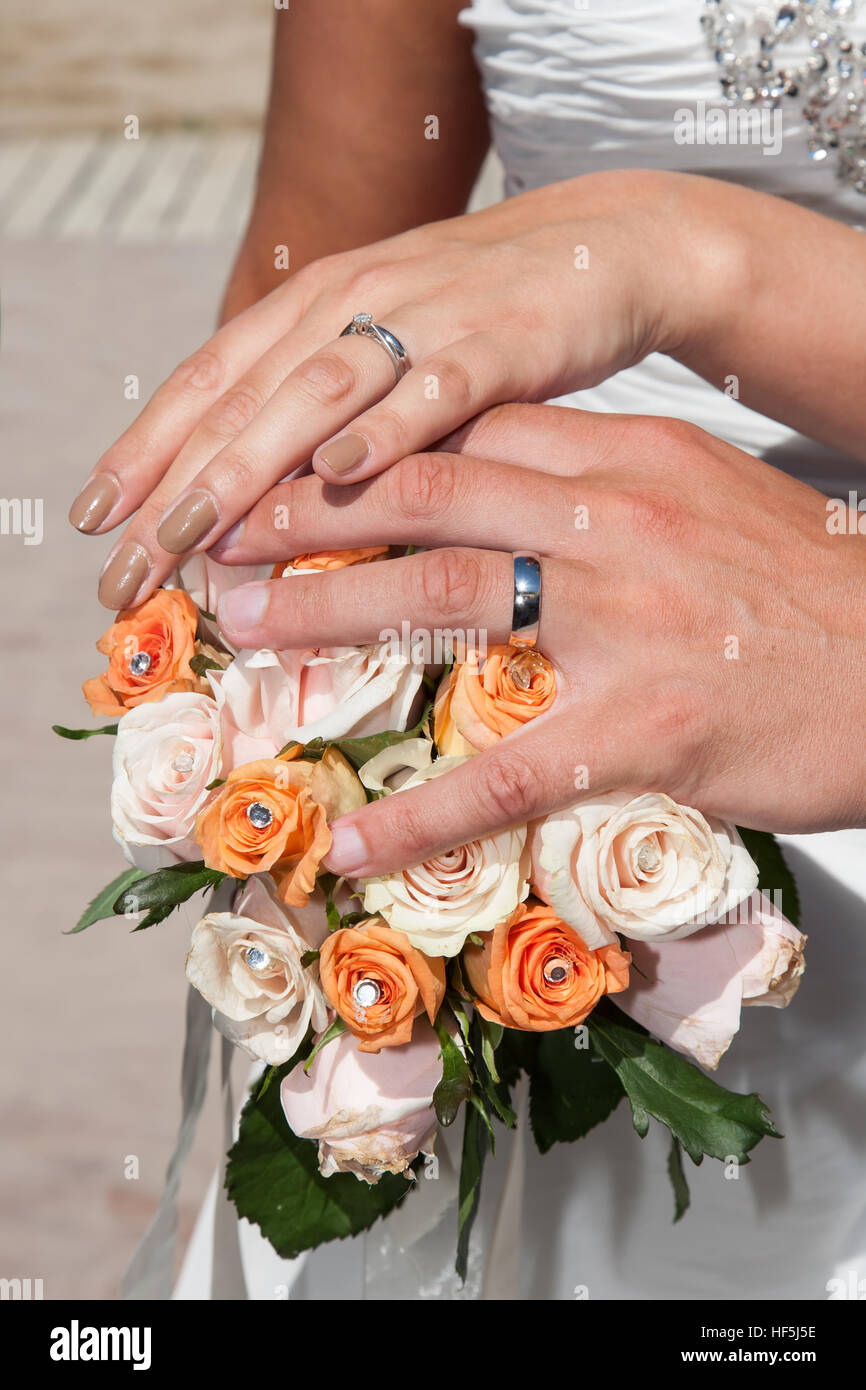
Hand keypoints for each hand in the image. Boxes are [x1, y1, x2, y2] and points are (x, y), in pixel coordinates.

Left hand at [70, 169, 717, 608]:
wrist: (601, 249)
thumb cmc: (481, 314)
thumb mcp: (381, 339)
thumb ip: (316, 395)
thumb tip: (247, 487)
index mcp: (314, 304)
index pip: (208, 380)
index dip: (145, 449)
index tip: (96, 520)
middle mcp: (350, 303)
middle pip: (243, 400)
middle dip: (175, 486)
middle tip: (130, 565)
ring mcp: (421, 319)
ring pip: (315, 394)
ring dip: (251, 467)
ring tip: (198, 534)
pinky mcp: (497, 343)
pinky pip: (433, 390)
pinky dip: (385, 429)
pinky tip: (340, 475)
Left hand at [209, 404, 865, 872]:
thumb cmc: (810, 589)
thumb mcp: (707, 494)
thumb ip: (604, 481)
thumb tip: (503, 485)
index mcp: (629, 455)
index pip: (464, 433)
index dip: (359, 452)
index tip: (284, 468)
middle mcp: (616, 516)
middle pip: (426, 497)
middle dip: (306, 515)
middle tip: (221, 538)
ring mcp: (627, 620)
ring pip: (441, 601)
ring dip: (324, 619)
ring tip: (242, 636)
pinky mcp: (648, 728)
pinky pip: (506, 773)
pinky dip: (420, 811)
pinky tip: (355, 842)